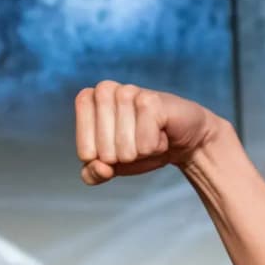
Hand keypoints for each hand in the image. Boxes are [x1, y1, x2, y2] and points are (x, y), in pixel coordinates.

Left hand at [74, 81, 219, 184]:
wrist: (181, 141)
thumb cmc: (139, 148)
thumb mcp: (110, 167)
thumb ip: (92, 174)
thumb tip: (101, 168)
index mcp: (86, 101)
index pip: (84, 152)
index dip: (102, 161)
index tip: (114, 149)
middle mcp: (104, 90)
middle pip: (103, 151)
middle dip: (122, 157)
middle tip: (135, 141)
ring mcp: (128, 91)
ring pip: (123, 147)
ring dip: (139, 151)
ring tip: (148, 136)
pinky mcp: (150, 99)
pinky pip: (144, 144)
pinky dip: (154, 147)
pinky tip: (161, 132)